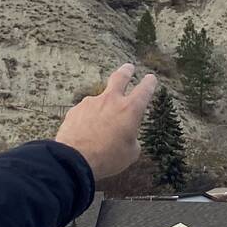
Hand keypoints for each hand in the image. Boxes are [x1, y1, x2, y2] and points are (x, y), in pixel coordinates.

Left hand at [57, 65, 156, 183]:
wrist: (75, 159)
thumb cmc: (108, 157)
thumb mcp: (130, 153)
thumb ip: (131, 139)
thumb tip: (127, 136)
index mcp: (130, 109)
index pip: (144, 90)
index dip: (149, 83)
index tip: (150, 78)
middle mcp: (111, 101)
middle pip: (119, 78)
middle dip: (126, 71)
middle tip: (129, 67)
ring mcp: (91, 103)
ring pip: (100, 99)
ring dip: (103, 106)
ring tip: (101, 124)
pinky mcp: (76, 110)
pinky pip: (85, 112)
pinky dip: (88, 119)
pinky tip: (86, 131)